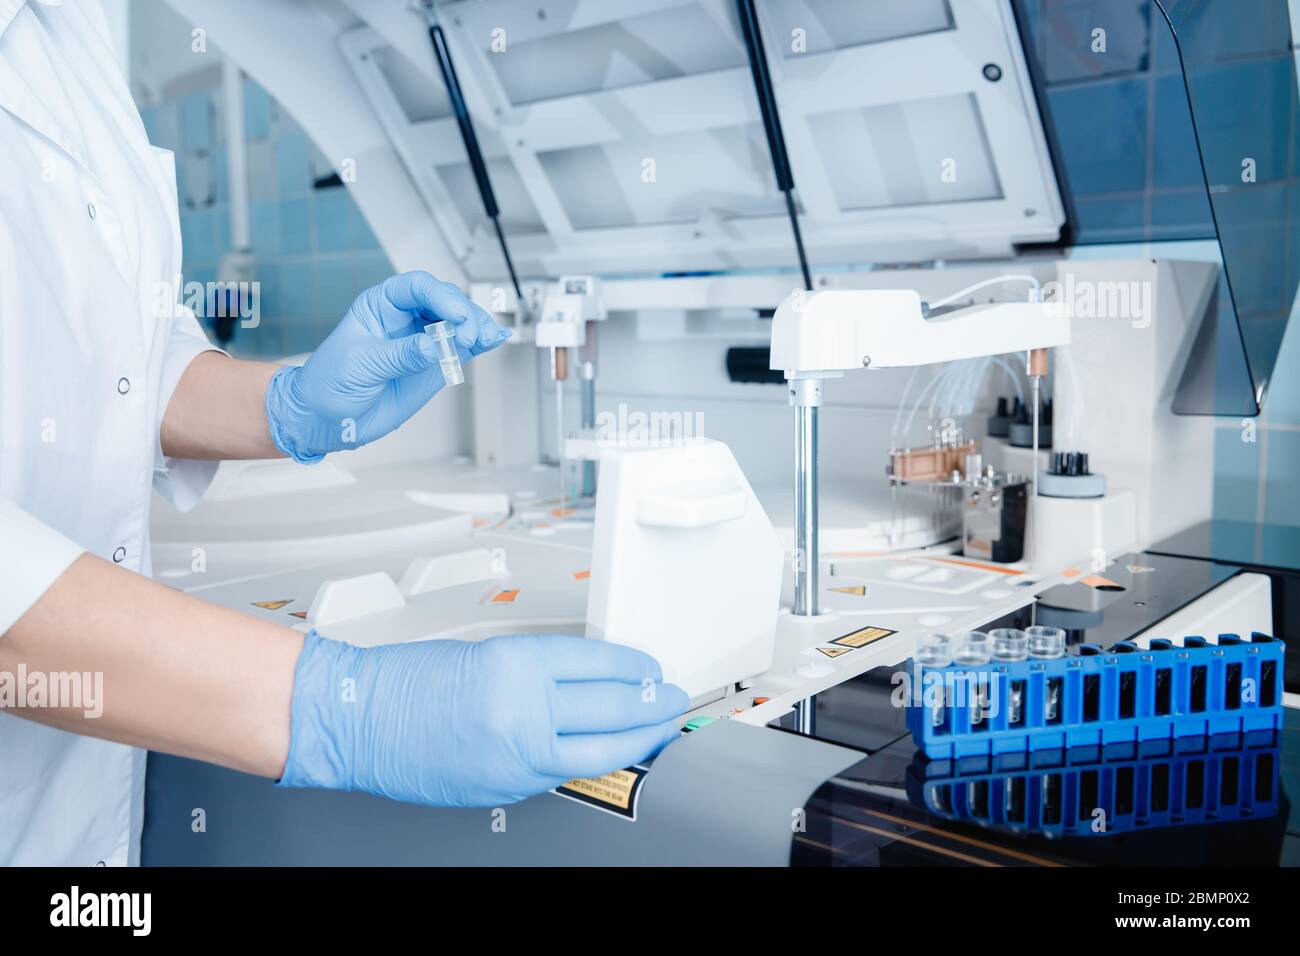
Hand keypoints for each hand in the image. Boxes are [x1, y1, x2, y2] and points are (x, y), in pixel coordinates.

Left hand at [264, 271, 508, 461]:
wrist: (327, 419)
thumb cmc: (330, 383)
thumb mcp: (362, 365)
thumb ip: (401, 354)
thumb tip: (435, 345)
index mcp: (380, 305)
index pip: (416, 288)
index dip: (439, 296)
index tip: (455, 315)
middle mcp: (405, 318)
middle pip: (444, 301)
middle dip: (462, 314)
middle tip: (467, 335)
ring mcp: (422, 341)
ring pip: (459, 322)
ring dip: (476, 327)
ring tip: (486, 338)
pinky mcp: (434, 364)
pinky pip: (463, 347)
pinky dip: (480, 343)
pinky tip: (494, 339)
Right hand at [278, 632, 688, 806]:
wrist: (355, 720)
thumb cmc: (405, 681)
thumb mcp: (485, 652)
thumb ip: (540, 670)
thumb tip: (590, 682)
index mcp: (516, 665)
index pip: (600, 664)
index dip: (635, 668)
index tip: (649, 668)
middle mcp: (521, 712)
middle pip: (612, 708)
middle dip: (651, 704)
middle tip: (670, 698)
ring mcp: (514, 757)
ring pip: (599, 752)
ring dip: (635, 739)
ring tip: (655, 729)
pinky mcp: (505, 788)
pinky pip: (560, 773)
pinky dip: (587, 760)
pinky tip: (602, 752)